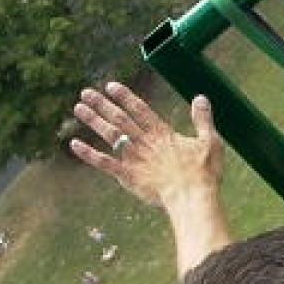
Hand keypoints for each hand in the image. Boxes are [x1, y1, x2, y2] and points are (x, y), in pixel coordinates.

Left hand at [70, 82, 222, 211]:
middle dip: (102, 104)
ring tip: (78, 109)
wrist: (192, 197)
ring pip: (110, 135)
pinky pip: (104, 163)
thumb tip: (200, 97)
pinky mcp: (127, 176)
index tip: (110, 86)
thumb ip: (203, 119)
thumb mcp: (209, 141)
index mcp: (162, 133)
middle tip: (85, 92)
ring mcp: (134, 158)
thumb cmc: (203, 172)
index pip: (139, 108)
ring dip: (93, 121)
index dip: (124, 96)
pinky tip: (74, 144)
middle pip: (119, 118)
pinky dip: (88, 154)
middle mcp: (144, 142)